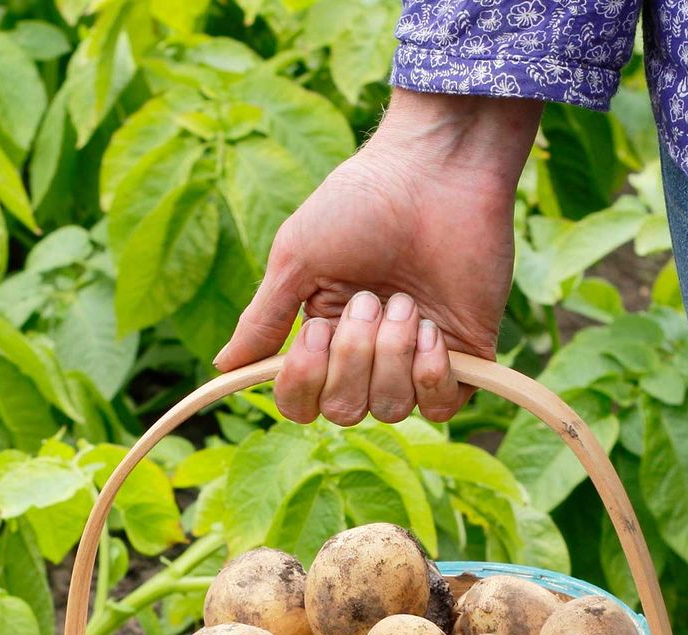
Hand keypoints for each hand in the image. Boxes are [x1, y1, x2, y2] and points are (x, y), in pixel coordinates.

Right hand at [214, 91, 538, 425]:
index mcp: (323, 336)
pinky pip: (440, 407)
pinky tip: (431, 330)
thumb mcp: (296, 259)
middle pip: (343, 409)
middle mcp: (367, 356)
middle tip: (370, 298)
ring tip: (405, 300)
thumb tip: (223, 367)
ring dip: (392, 355)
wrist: (435, 171)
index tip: (314, 331)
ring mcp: (415, 358)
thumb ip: (263, 321)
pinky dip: (431, 375)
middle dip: (353, 357)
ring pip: (390, 409)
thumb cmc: (361, 204)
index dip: (304, 381)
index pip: (301, 402)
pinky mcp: (464, 356)